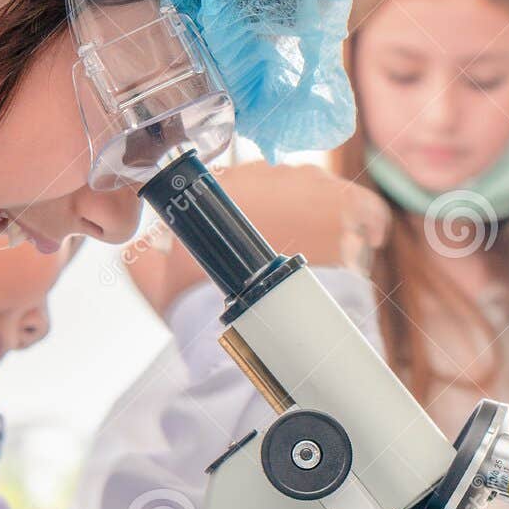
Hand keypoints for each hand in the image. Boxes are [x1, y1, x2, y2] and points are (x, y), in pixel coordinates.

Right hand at [126, 162, 388, 319]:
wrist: (262, 333)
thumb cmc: (206, 309)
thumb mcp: (156, 283)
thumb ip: (144, 257)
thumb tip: (142, 245)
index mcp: (220, 185)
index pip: (239, 178)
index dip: (247, 207)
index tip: (252, 229)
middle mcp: (268, 175)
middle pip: (281, 183)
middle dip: (283, 212)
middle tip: (282, 250)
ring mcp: (313, 188)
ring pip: (320, 193)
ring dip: (320, 217)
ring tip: (320, 254)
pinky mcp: (352, 208)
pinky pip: (366, 206)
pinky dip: (366, 222)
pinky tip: (362, 240)